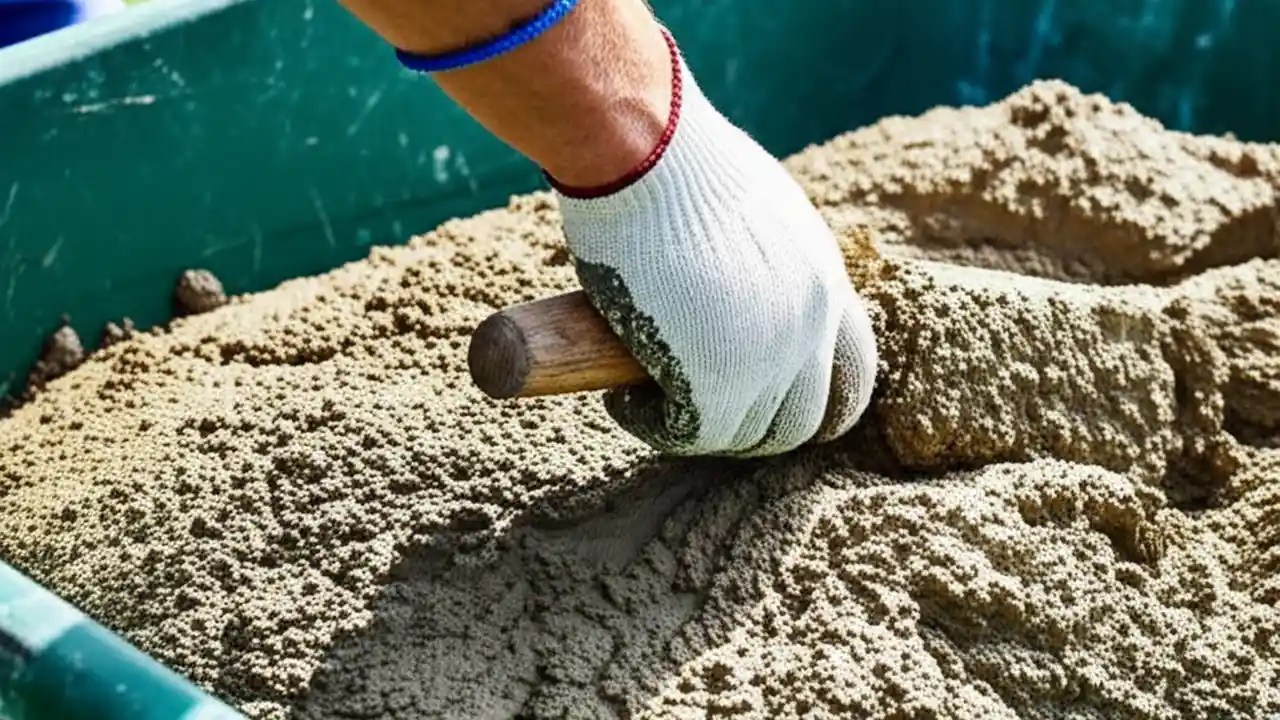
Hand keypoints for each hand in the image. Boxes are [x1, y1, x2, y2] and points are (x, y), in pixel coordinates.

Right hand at [553, 47, 877, 457]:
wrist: (647, 149)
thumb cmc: (677, 163)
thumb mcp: (750, 209)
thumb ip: (761, 260)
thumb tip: (727, 285)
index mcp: (824, 279)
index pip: (855, 370)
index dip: (820, 402)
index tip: (771, 404)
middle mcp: (812, 321)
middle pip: (806, 419)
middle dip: (753, 428)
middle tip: (697, 412)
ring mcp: (772, 354)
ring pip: (748, 434)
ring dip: (698, 429)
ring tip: (648, 399)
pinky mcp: (719, 378)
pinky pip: (693, 435)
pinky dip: (656, 427)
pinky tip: (625, 402)